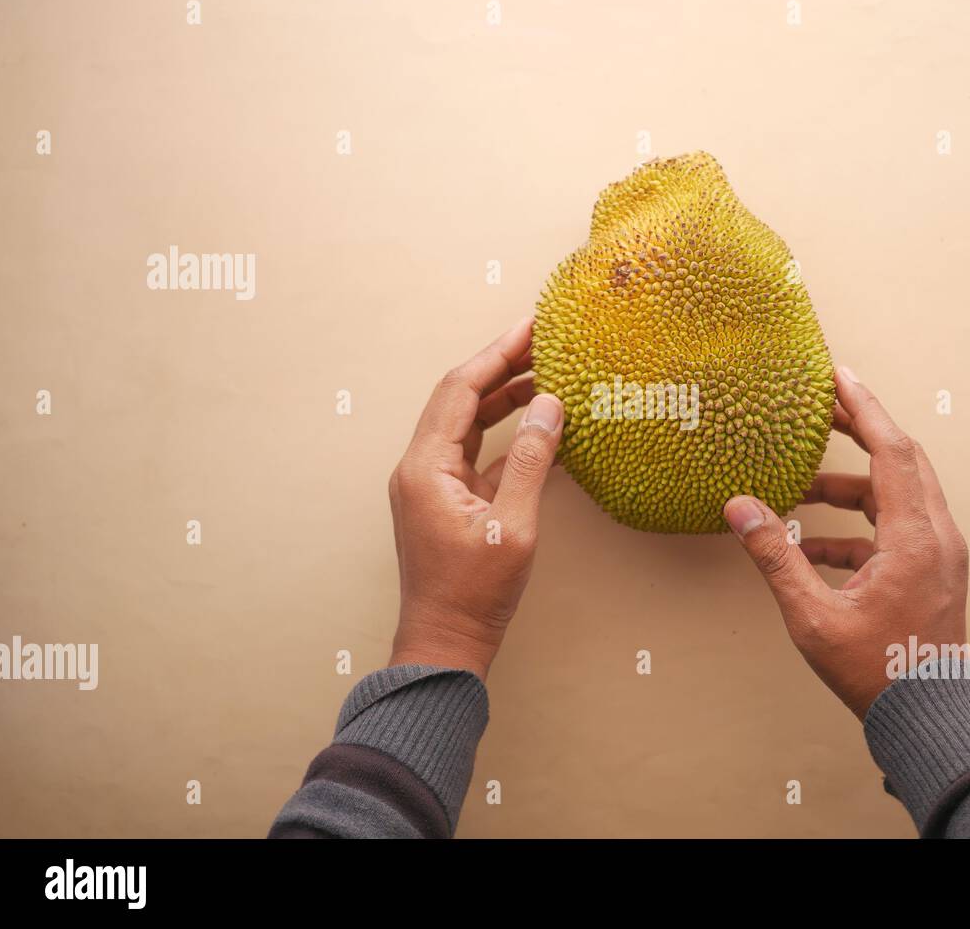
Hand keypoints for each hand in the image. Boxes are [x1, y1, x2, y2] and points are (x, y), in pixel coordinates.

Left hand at [387, 317, 563, 679]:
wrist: (445, 644)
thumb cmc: (473, 594)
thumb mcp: (513, 525)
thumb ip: (531, 461)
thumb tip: (549, 405)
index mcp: (425, 466)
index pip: (461, 390)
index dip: (497, 353)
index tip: (531, 326)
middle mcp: (421, 467)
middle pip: (462, 398)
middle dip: (503, 366)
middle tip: (545, 339)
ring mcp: (433, 484)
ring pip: (470, 424)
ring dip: (506, 398)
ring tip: (548, 373)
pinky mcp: (449, 501)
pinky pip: (478, 454)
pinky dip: (508, 436)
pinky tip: (542, 426)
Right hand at [723, 366, 968, 718]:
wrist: (927, 720)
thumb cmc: (877, 673)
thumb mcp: (813, 615)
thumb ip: (777, 556)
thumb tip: (740, 508)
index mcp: (915, 538)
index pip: (891, 451)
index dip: (862, 408)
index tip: (837, 375)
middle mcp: (937, 536)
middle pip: (902, 461)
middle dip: (861, 431)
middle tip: (822, 408)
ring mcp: (939, 555)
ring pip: (899, 495)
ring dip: (853, 485)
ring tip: (804, 486)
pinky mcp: (932, 573)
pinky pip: (896, 530)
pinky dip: (858, 527)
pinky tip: (815, 547)